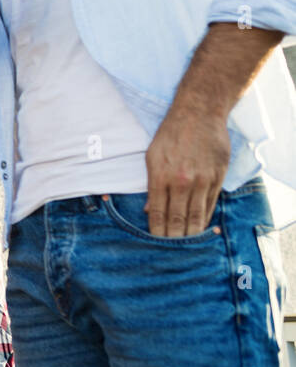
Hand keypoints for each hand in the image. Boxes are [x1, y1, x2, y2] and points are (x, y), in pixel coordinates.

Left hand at [144, 109, 230, 236]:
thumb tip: (150, 209)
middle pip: (178, 219)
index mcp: (161, 176)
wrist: (198, 113)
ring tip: (186, 246)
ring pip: (197, 215)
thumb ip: (151, 184)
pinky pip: (211, 204)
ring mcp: (202, 180)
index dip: (157, 232)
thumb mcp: (151, 156)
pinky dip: (206, 218)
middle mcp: (182, 181)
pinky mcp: (217, 177)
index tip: (155, 244)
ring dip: (191, 233)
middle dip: (174, 238)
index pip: (159, 213)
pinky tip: (201, 228)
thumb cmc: (170, 134)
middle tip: (170, 253)